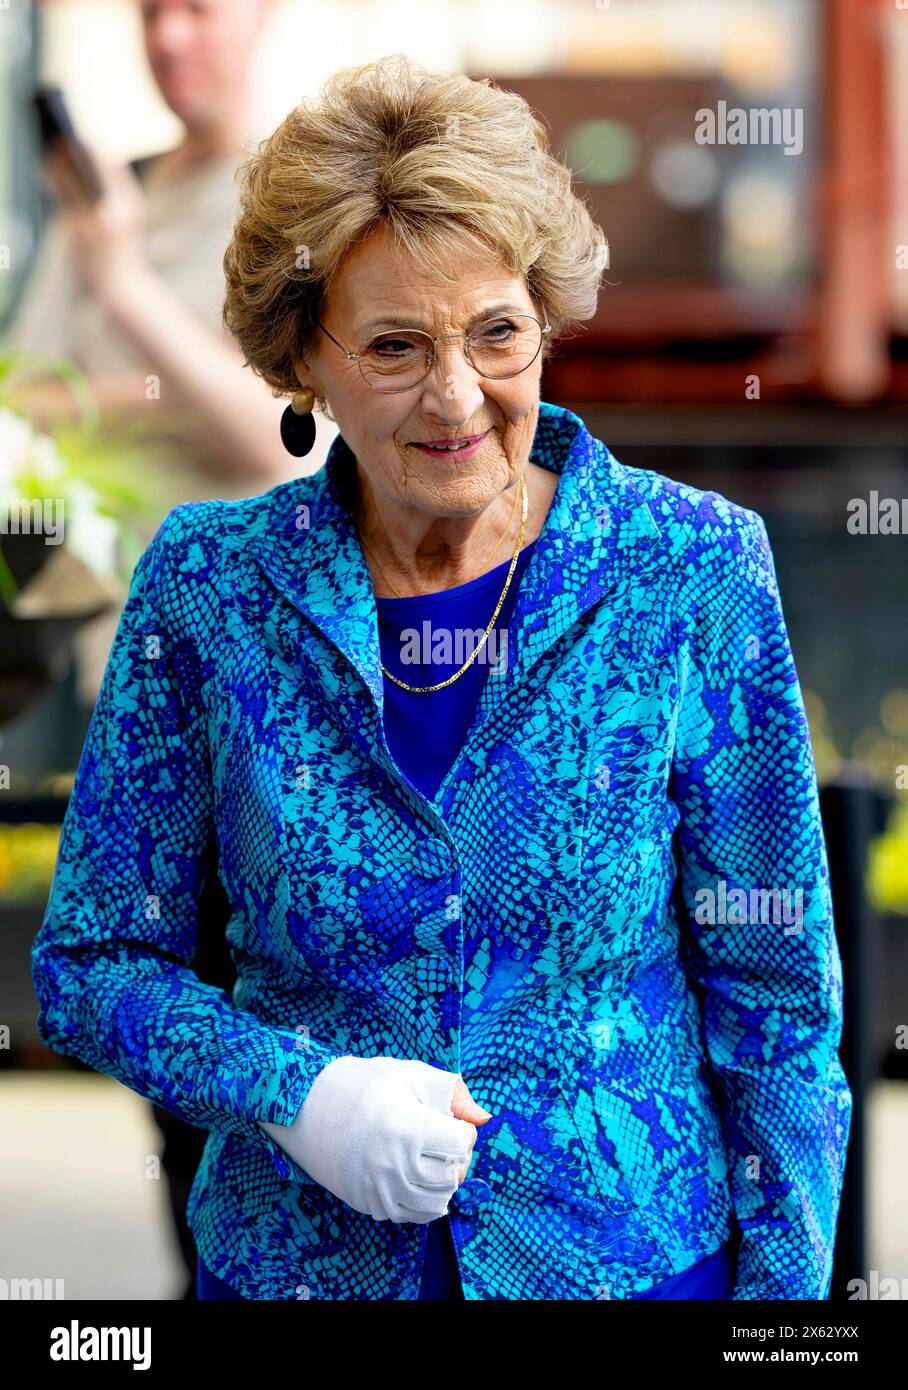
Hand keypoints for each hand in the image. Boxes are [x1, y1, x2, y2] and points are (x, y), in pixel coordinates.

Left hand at [40, 143, 147, 304]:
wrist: (121, 286)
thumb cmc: (125, 247)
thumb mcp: (129, 216)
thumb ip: (116, 188)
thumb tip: (93, 155)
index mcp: (129, 203)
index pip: (107, 163)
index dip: (91, 145)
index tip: (81, 134)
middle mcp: (110, 210)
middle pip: (81, 167)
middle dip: (67, 150)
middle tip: (59, 138)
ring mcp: (90, 222)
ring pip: (64, 182)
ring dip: (54, 164)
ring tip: (50, 154)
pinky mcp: (72, 232)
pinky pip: (59, 200)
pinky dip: (54, 186)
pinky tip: (49, 174)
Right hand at [260, 1055, 493, 1223]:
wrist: (300, 1103)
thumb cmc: (358, 1082)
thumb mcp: (408, 1074)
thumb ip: (452, 1093)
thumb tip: (483, 1118)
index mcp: (410, 1130)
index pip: (462, 1145)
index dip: (461, 1129)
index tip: (447, 1119)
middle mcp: (396, 1167)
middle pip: (453, 1176)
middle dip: (455, 1157)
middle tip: (439, 1138)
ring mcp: (379, 1190)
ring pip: (435, 1203)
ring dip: (442, 1181)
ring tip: (428, 1158)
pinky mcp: (367, 1202)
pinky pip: (410, 1215)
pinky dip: (422, 1201)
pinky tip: (414, 1177)